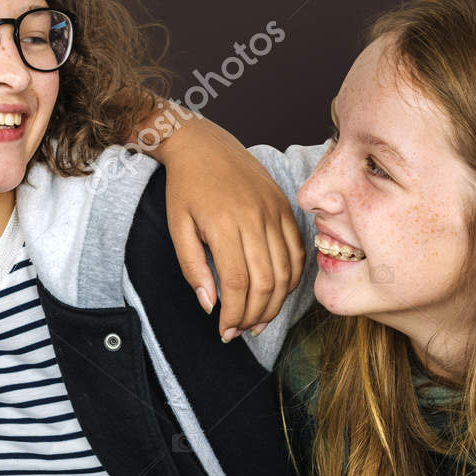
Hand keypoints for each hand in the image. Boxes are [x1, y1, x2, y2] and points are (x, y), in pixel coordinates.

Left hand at [147, 111, 304, 341]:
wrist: (202, 144)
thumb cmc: (185, 187)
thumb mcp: (177, 228)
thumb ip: (193, 268)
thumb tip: (210, 306)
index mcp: (224, 225)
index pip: (237, 283)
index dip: (233, 314)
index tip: (224, 331)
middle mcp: (255, 219)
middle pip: (266, 282)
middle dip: (254, 315)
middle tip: (240, 330)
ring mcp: (275, 212)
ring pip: (286, 270)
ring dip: (276, 303)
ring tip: (259, 320)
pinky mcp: (285, 207)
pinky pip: (298, 250)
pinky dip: (293, 277)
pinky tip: (278, 293)